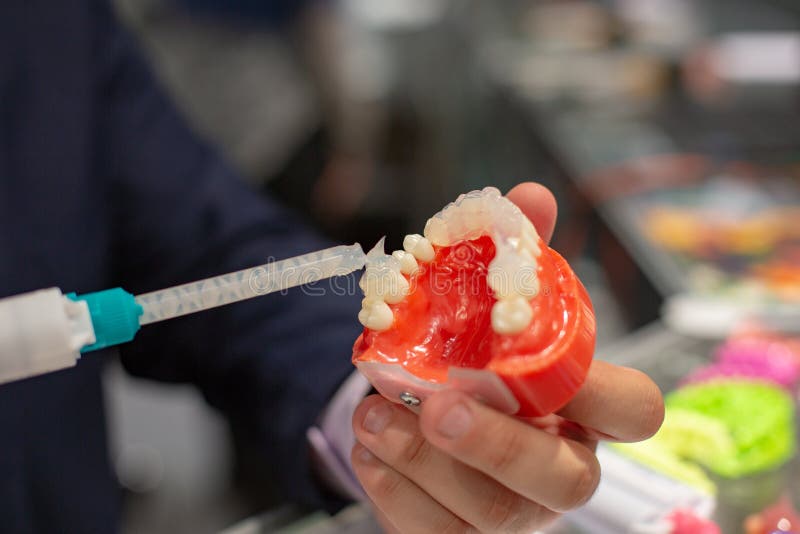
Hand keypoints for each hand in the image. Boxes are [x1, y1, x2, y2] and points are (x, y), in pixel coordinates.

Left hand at [350, 183, 664, 532]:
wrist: (428, 417)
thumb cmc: (476, 362)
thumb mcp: (493, 307)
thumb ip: (514, 258)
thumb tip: (529, 197)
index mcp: (582, 410)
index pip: (634, 412)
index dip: (608, 393)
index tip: (540, 360)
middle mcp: (558, 468)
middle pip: (562, 480)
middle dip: (498, 445)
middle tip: (440, 407)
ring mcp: (514, 512)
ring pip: (491, 511)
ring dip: (424, 462)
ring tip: (372, 416)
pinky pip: (435, 532)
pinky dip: (395, 491)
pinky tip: (367, 449)